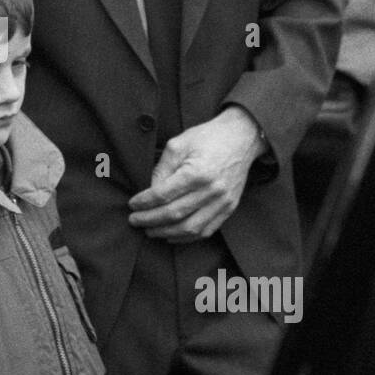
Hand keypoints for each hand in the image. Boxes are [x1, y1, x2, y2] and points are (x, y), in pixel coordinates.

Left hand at [128, 107, 264, 242]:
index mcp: (196, 173)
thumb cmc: (207, 138)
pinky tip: (171, 235)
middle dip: (150, 220)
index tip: (132, 204)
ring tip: (150, 230)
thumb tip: (150, 192)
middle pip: (174, 214)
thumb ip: (162, 169)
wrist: (242, 137)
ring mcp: (222, 202)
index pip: (163, 195)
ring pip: (190, 228)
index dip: (144, 203)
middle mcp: (211, 191)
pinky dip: (187, 237)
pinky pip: (206, 230)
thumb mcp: (178, 145)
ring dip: (166, 233)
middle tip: (134, 221)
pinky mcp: (229, 208)